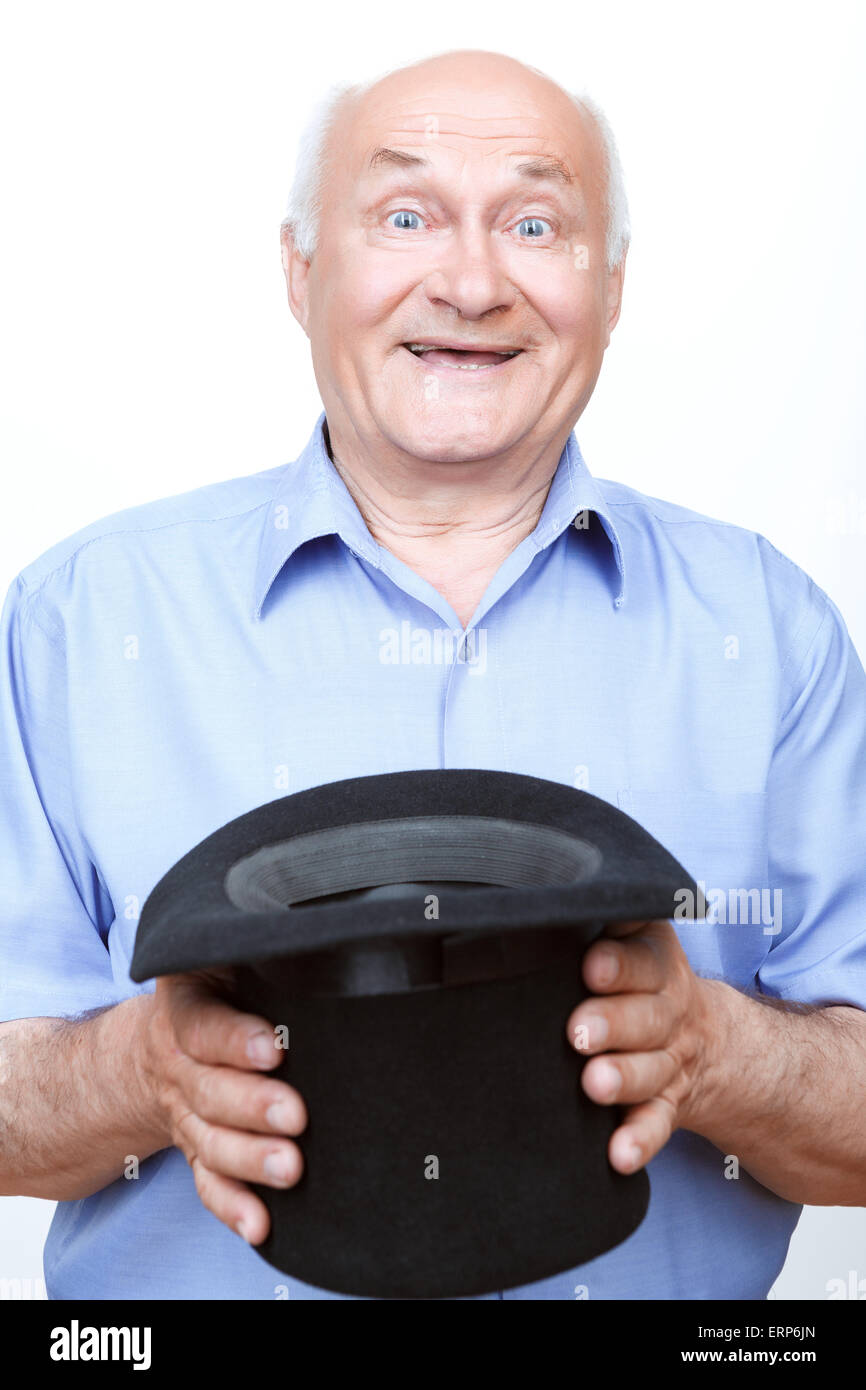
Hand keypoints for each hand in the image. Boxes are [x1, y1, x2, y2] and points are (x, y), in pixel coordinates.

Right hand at [142, 968, 306, 1244]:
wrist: (162, 1035)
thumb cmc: (219, 979)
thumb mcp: (225, 952)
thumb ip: (265, 949)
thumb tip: (331, 943)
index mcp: (185, 1004)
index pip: (202, 1025)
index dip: (236, 1040)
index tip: (276, 1049)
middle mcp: (179, 1062)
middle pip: (210, 1090)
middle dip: (253, 1106)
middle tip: (296, 1116)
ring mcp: (186, 1110)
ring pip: (211, 1140)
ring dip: (249, 1159)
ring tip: (290, 1169)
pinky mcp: (198, 1145)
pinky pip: (208, 1180)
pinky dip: (232, 1205)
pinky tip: (261, 1224)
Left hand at [565, 919, 718, 1174]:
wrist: (708, 1039)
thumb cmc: (639, 977)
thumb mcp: (634, 937)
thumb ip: (601, 918)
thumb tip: (543, 893)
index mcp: (657, 964)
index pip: (645, 960)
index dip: (620, 965)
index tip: (591, 967)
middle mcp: (667, 1012)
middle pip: (646, 1017)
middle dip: (613, 1023)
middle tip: (579, 1031)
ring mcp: (669, 1062)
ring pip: (649, 1072)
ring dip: (623, 1078)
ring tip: (594, 1084)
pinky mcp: (665, 1105)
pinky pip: (656, 1125)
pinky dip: (639, 1141)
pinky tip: (617, 1154)